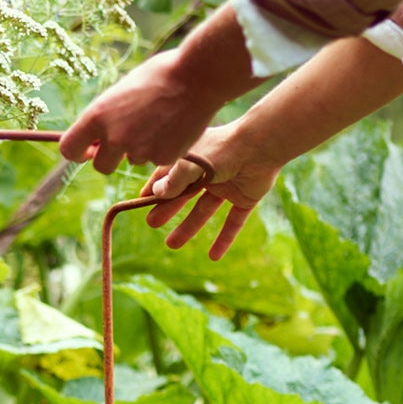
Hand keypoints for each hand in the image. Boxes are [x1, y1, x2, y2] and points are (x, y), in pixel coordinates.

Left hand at [59, 51, 219, 173]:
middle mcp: (114, 137)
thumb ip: (106, 117)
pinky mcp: (163, 158)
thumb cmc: (159, 76)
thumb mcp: (121, 91)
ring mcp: (139, 150)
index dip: (78, 151)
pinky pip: (155, 160)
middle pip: (101, 166)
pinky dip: (162, 148)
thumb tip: (95, 138)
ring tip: (158, 120)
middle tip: (125, 140)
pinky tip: (173, 126)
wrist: (198, 76)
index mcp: (97, 116)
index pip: (69, 149)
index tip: (87, 150)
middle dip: (110, 157)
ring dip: (140, 148)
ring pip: (132, 160)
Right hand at [141, 123, 280, 260]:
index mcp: (194, 158)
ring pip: (204, 210)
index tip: (140, 202)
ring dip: (189, 227)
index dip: (155, 188)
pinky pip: (233, 221)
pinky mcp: (245, 197)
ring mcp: (227, 185)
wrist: (262, 146)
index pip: (169, 175)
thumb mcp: (192, 165)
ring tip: (172, 244)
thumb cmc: (223, 149)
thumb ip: (174, 180)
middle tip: (152, 224)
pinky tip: (214, 257)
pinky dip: (224, 239)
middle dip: (168, 210)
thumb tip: (156, 194)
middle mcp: (209, 171)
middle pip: (184, 195)